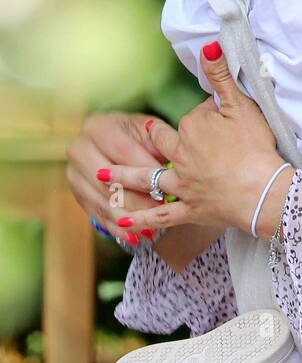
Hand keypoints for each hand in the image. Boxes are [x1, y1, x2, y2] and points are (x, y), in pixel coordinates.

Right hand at [66, 111, 169, 245]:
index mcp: (96, 126)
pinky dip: (117, 228)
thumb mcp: (150, 133)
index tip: (166, 181)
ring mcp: (73, 174)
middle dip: (135, 196)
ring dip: (127, 217)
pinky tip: (135, 237)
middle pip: (106, 179)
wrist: (119, 145)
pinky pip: (97, 216)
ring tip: (151, 228)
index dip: (143, 167)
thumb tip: (165, 165)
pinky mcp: (77, 195)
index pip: (121, 149)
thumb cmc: (141, 138)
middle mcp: (78, 148)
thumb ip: (157, 143)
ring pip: (102, 201)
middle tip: (159, 209)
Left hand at [100, 44, 293, 240]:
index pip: (190, 119)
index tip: (218, 123)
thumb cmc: (254, 147)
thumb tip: (208, 45)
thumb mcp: (240, 105)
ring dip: (124, 176)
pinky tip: (121, 223)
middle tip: (143, 137)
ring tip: (102, 175)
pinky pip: (160, 215)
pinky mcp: (188, 209)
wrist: (262, 191)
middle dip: (152, 142)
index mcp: (190, 128)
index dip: (203, 119)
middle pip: (162, 146)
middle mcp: (180, 155)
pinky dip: (141, 219)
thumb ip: (221, 75)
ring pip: (148, 178)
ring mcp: (182, 184)